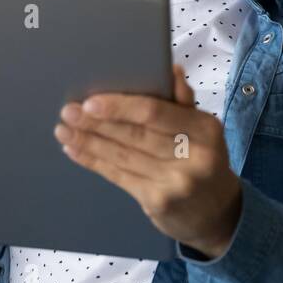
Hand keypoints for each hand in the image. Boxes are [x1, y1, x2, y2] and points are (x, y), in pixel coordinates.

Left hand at [54, 64, 242, 258]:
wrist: (218, 213)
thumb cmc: (204, 160)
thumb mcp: (203, 130)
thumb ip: (183, 101)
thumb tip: (171, 69)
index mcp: (205, 128)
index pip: (155, 112)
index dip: (120, 107)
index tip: (91, 102)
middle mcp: (193, 156)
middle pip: (134, 135)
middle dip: (96, 123)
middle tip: (68, 111)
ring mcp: (175, 182)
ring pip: (122, 156)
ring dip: (88, 141)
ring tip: (64, 129)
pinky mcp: (158, 202)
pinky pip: (119, 176)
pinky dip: (94, 161)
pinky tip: (75, 150)